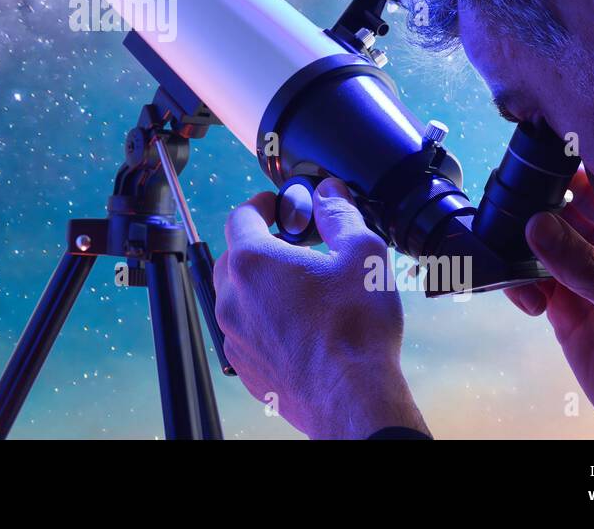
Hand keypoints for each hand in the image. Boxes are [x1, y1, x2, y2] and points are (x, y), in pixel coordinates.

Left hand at [213, 178, 427, 438]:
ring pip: (237, 297)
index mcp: (252, 262)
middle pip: (234, 257)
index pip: (240, 216)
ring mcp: (233, 336)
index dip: (259, 205)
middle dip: (260, 246)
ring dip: (260, 287)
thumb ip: (340, 215)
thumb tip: (329, 194)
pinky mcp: (244, 366)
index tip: (274, 205)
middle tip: (294, 249)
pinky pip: (244, 332)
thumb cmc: (355, 331)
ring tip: (299, 291)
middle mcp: (232, 298)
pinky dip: (262, 322)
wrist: (352, 399)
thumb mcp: (361, 255)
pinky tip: (296, 327)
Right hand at [506, 168, 593, 438]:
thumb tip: (535, 224)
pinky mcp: (562, 308)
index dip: (570, 184)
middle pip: (560, 214)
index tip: (536, 185)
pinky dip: (517, 285)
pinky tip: (527, 304)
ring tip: (519, 276)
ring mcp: (583, 280)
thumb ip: (585, 268)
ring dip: (520, 256)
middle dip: (534, 220)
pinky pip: (528, 281)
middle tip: (512, 230)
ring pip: (538, 246)